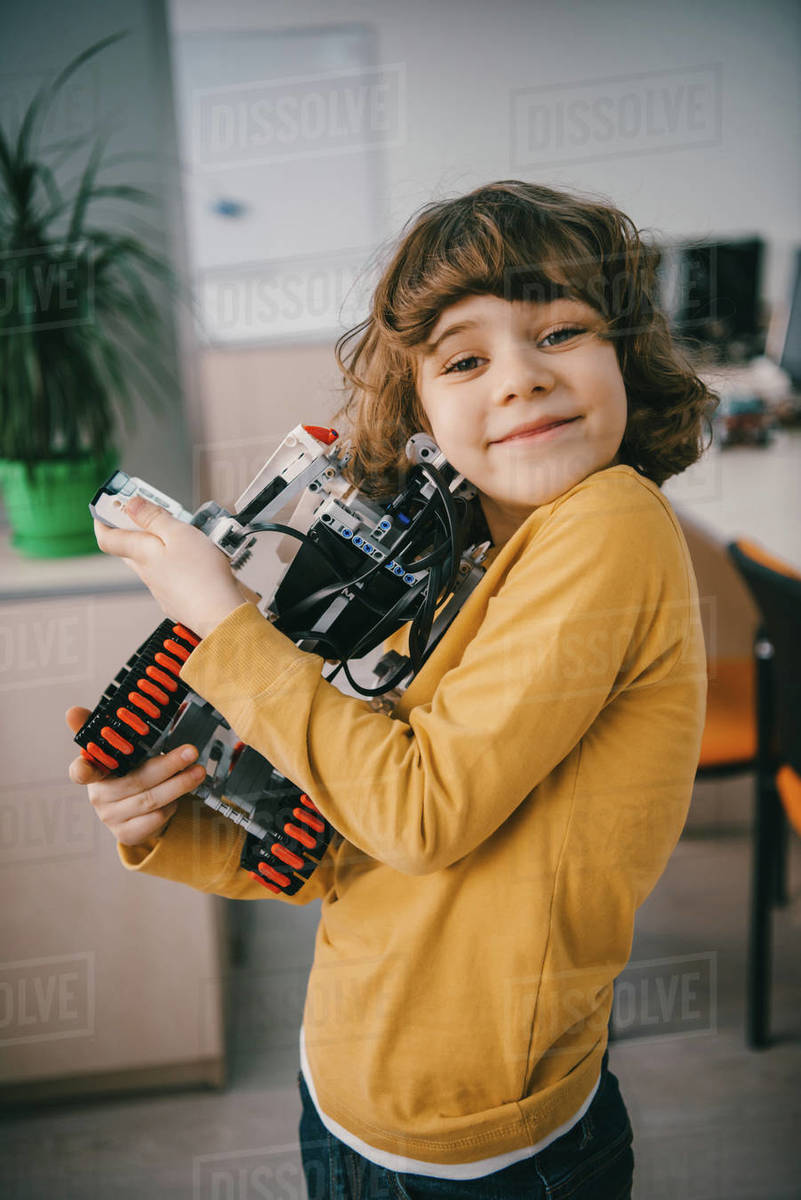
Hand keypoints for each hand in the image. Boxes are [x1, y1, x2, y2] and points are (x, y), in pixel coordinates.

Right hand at [65, 706, 206, 845]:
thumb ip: (107, 729)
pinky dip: (172, 806)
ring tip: (199, 771)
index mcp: (93, 770)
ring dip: (178, 785)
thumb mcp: (121, 748)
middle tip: (191, 752)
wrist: (137, 807)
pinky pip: (155, 819)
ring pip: (149, 801)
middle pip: (135, 781)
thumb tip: (73, 710)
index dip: (81, 771)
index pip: (80, 771)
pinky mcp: (126, 834)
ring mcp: (111, 817)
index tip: (84, 768)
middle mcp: (98, 796)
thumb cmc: (129, 770)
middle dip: (167, 765)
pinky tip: (181, 796)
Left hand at [93, 495, 245, 637]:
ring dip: (163, 543)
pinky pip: (171, 574)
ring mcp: (161, 587)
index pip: (107, 537)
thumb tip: (131, 504)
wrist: (221, 614)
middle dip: (138, 526)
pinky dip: (179, 561)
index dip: (103, 519)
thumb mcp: (179, 533)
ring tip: (189, 532)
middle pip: (131, 546)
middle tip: (154, 510)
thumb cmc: (202, 575)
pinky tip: (199, 558)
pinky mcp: (177, 597)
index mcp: (142, 554)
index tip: (110, 502)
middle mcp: (147, 572)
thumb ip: (154, 517)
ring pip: (154, 560)